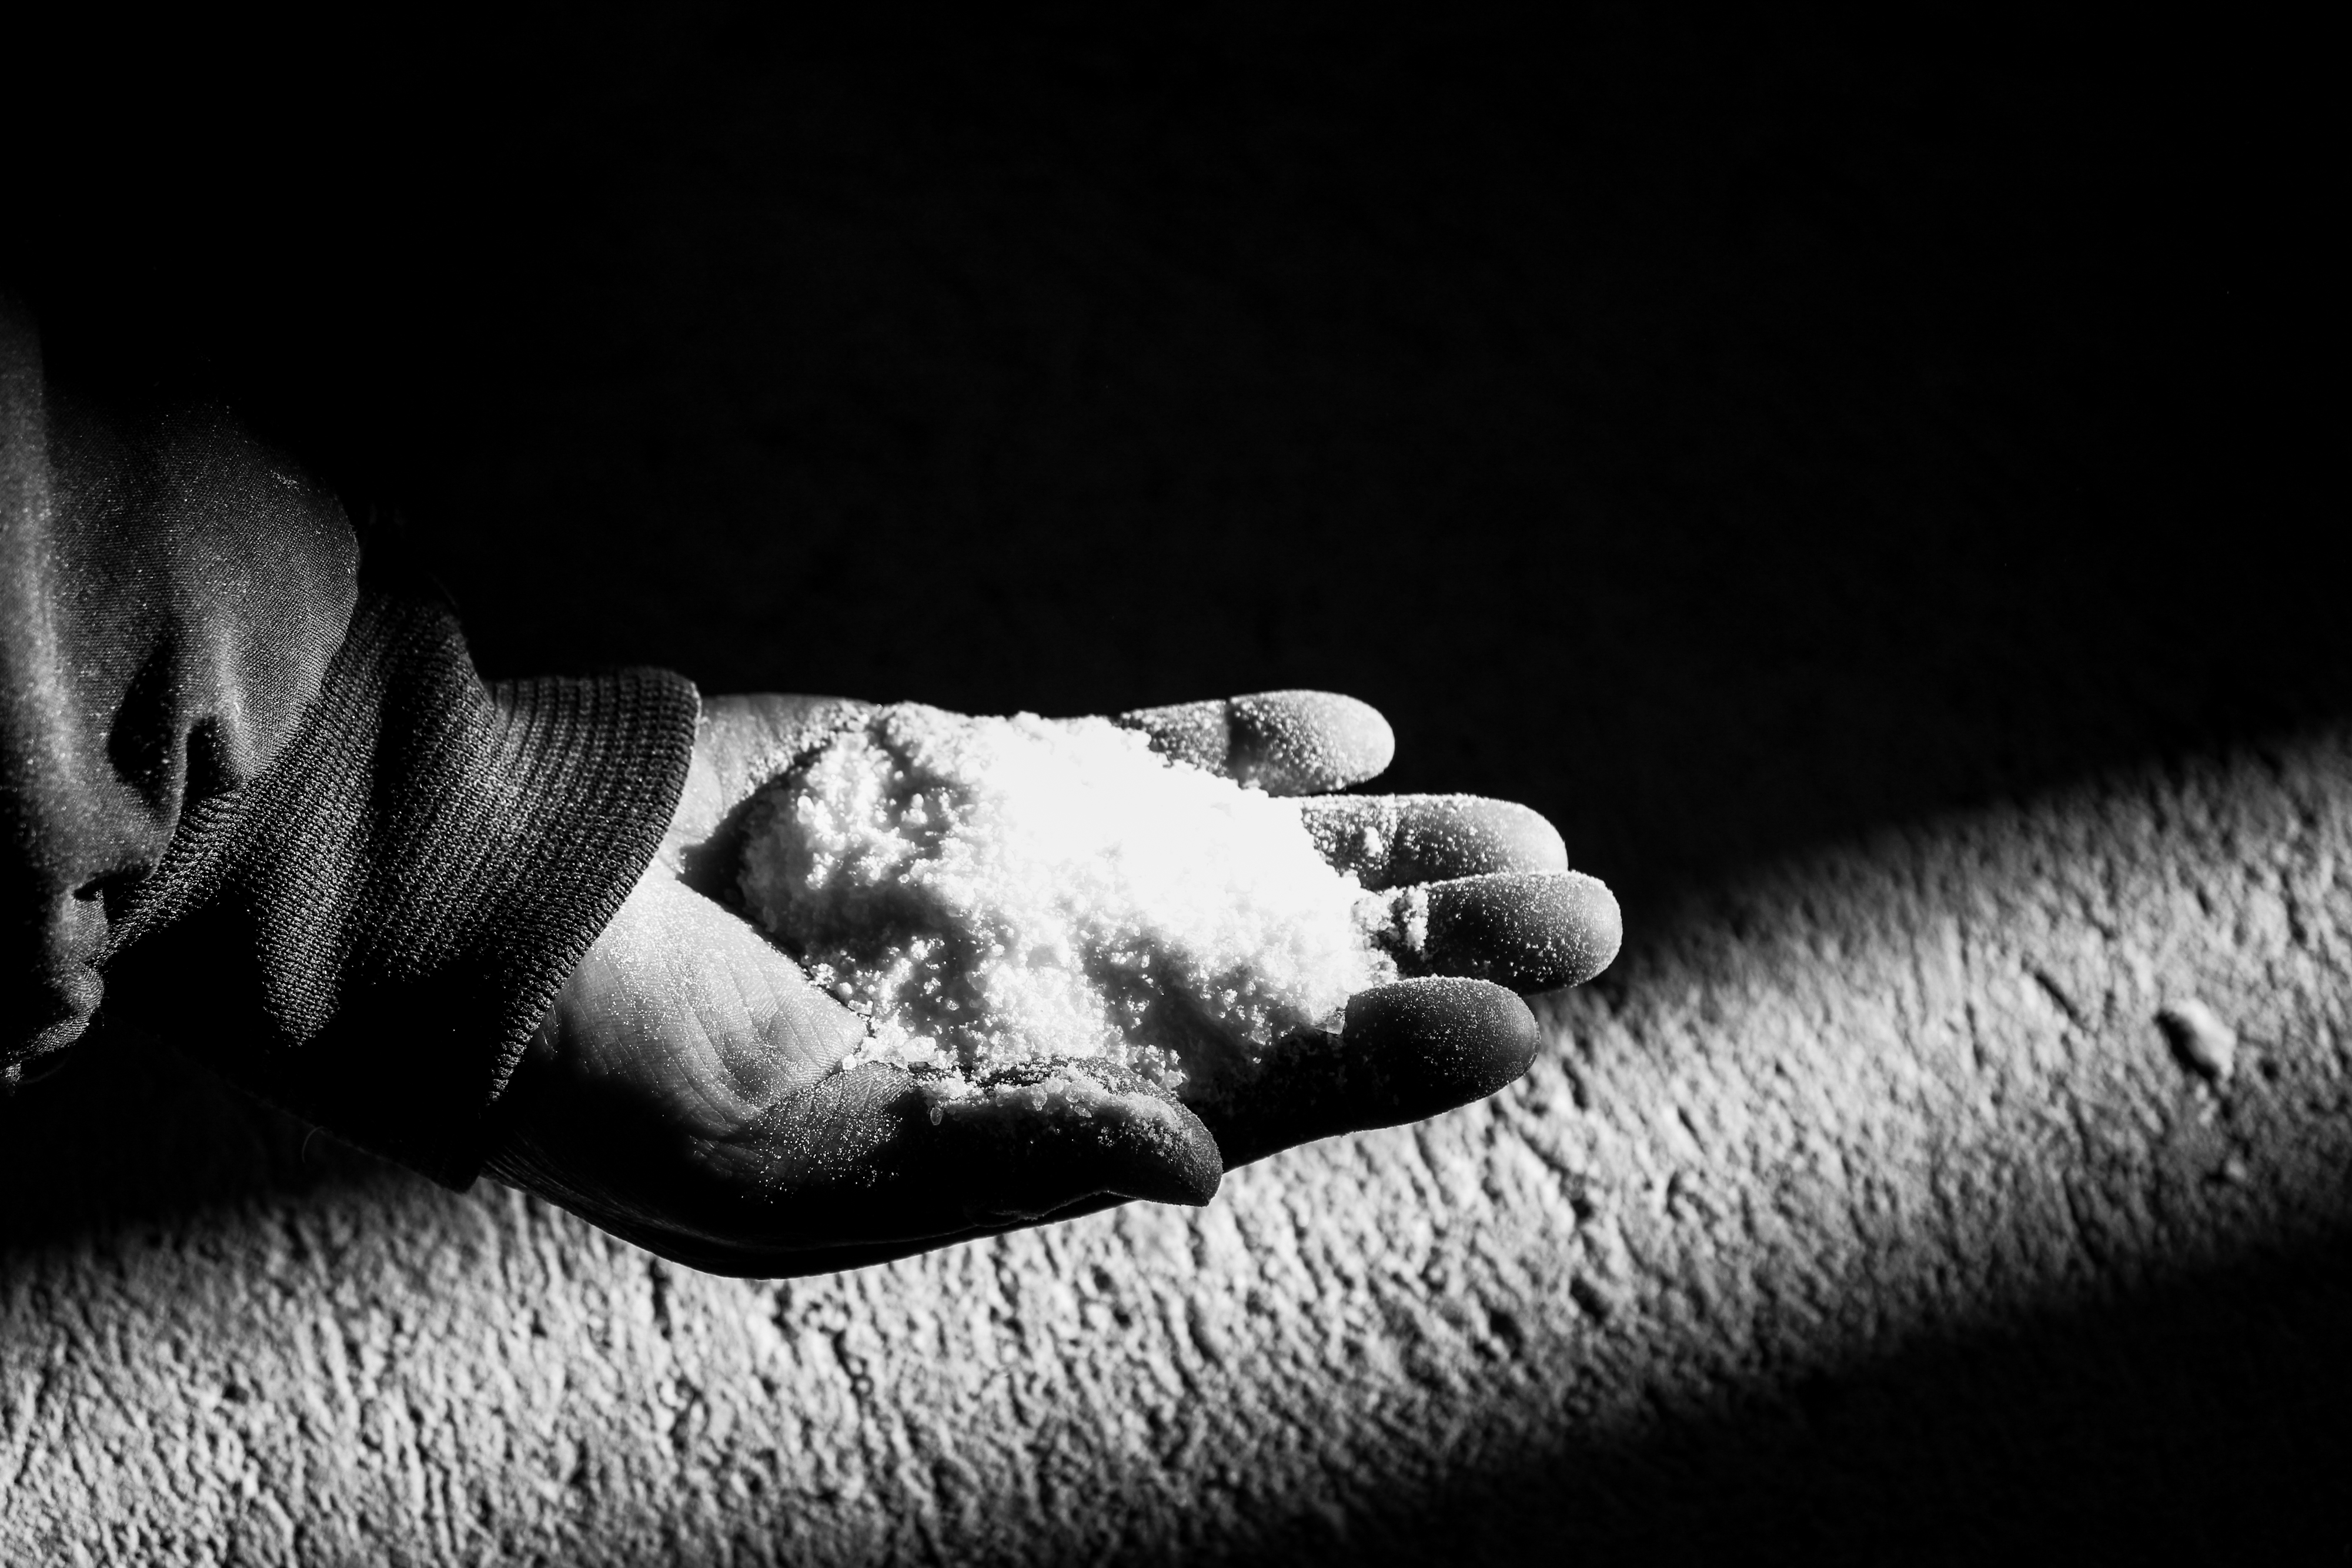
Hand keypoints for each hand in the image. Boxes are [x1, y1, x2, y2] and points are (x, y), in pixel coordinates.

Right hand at [484, 692, 1620, 1275]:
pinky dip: (1240, 746)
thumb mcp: (807, 1157)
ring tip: (1523, 828)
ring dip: (1376, 844)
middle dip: (1431, 941)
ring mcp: (1030, 890)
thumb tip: (1206, 1162)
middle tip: (1586, 908)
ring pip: (1243, 868)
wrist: (507, 911)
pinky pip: (1137, 764)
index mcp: (1032, 1126)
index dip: (1385, 1060)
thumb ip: (1010, 1148)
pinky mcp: (981, 787)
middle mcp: (1058, 1011)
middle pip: (1287, 979)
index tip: (1516, 1014)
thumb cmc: (628, 1075)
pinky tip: (1353, 724)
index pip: (1253, 1097)